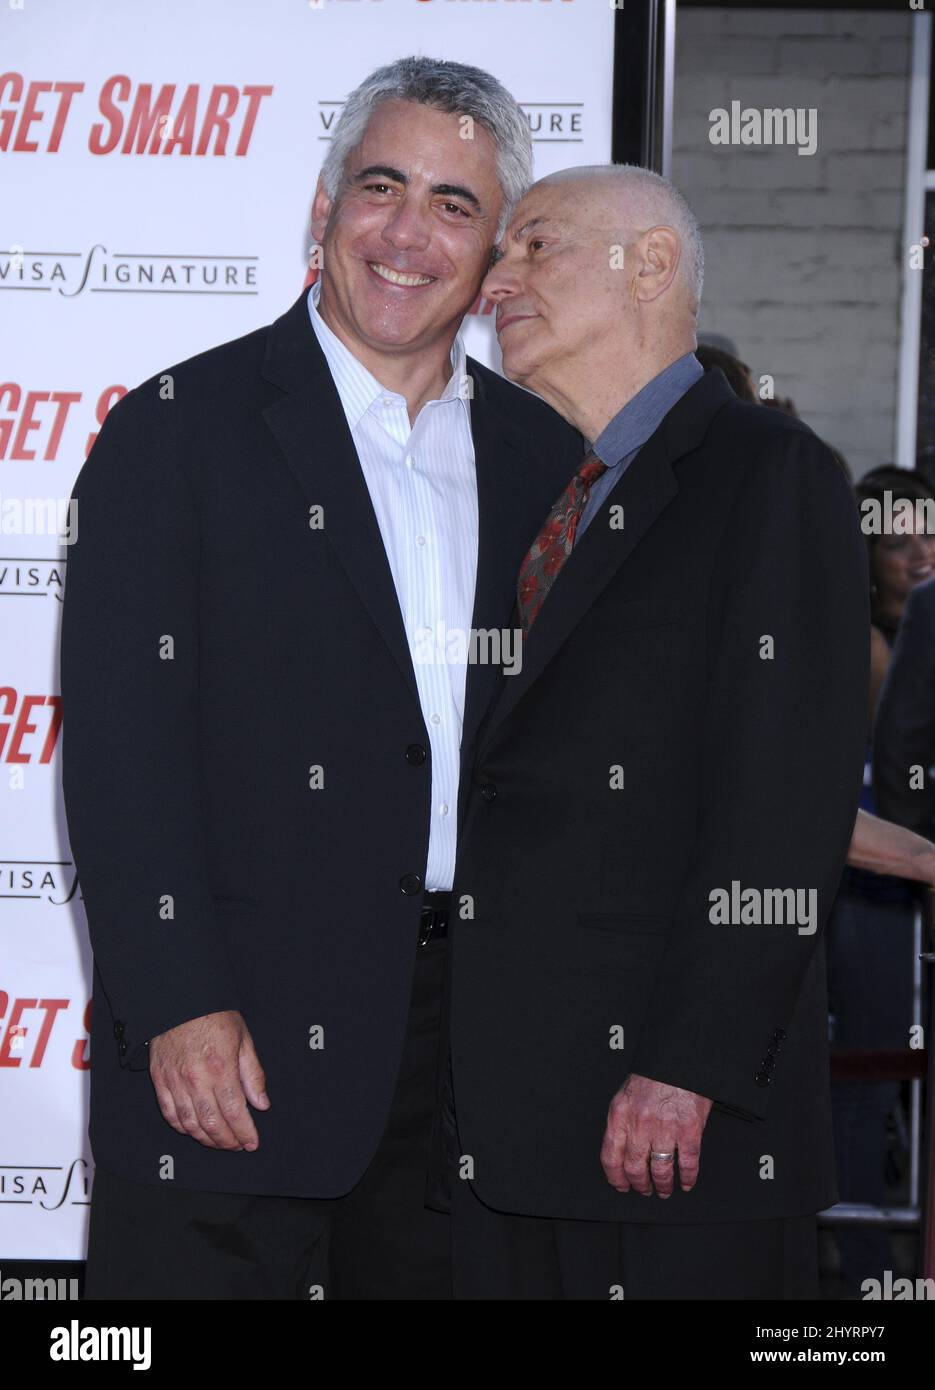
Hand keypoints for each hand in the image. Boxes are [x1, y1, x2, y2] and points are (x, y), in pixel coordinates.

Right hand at [149, 1010, 269, 1150]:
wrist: (180, 1000)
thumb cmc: (214, 1016)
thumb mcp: (243, 1039)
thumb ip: (253, 1074)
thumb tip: (261, 1104)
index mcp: (221, 1068)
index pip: (235, 1112)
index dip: (244, 1132)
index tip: (252, 1143)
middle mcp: (196, 1079)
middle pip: (212, 1123)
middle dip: (227, 1141)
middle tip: (238, 1145)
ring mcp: (175, 1081)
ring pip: (190, 1124)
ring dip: (206, 1139)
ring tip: (219, 1142)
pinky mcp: (160, 1080)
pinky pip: (170, 1113)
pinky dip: (182, 1127)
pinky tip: (194, 1130)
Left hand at [600, 1072, 712, 1197]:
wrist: (678, 1058)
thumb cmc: (653, 1075)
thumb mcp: (626, 1094)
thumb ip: (622, 1121)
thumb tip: (619, 1149)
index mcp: (620, 1114)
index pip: (610, 1156)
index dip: (615, 1177)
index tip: (621, 1185)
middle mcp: (640, 1123)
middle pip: (634, 1167)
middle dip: (640, 1184)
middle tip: (645, 1190)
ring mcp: (665, 1127)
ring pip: (660, 1169)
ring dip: (663, 1185)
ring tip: (665, 1190)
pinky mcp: (689, 1129)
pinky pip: (688, 1162)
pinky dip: (687, 1177)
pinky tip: (686, 1182)